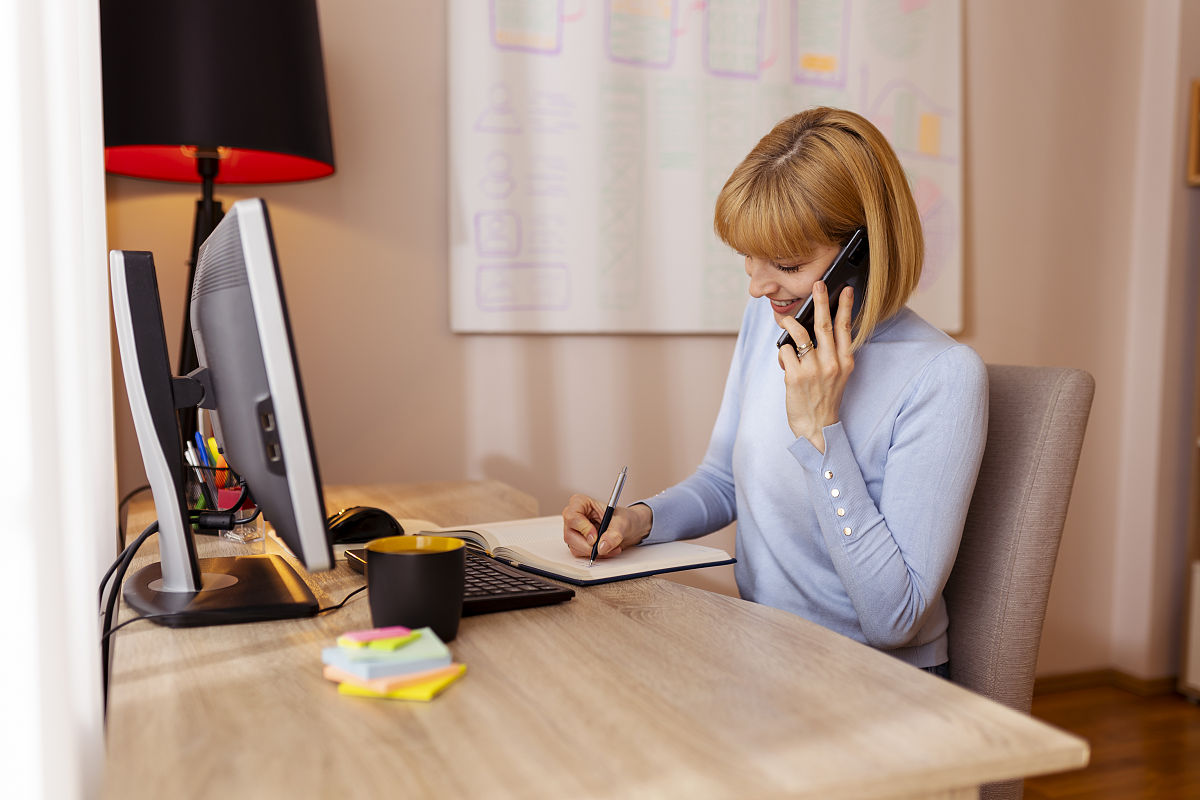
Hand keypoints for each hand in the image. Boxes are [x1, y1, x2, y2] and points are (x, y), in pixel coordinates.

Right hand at [561, 495, 651, 558]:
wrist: (628, 527)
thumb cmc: (623, 518)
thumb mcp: (622, 523)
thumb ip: (613, 534)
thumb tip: (602, 547)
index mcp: (580, 503)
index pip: (572, 517)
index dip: (583, 529)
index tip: (595, 537)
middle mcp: (573, 516)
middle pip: (570, 535)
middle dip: (589, 545)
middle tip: (605, 547)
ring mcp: (573, 530)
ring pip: (574, 547)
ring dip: (594, 551)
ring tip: (611, 547)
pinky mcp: (576, 542)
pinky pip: (580, 553)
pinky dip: (594, 555)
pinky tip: (606, 550)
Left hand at [776, 280, 854, 452]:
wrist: (817, 427)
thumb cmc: (825, 398)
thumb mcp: (838, 375)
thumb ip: (832, 354)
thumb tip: (813, 329)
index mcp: (845, 361)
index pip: (845, 328)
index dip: (845, 307)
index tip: (845, 290)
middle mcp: (832, 363)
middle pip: (823, 325)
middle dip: (820, 301)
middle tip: (817, 284)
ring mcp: (813, 369)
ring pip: (799, 335)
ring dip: (790, 323)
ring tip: (785, 320)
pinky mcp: (795, 376)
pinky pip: (785, 351)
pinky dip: (782, 352)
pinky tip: (785, 362)